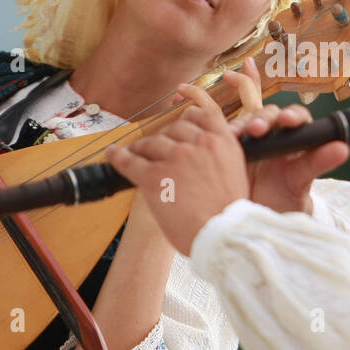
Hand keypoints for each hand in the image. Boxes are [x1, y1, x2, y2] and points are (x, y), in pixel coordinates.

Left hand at [105, 83, 250, 255]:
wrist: (223, 235)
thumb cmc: (228, 212)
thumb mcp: (237, 171)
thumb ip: (219, 154)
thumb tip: (197, 150)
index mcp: (222, 141)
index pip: (201, 114)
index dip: (187, 119)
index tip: (180, 124)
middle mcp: (199, 143)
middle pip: (173, 128)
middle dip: (165, 139)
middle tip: (159, 152)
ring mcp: (176, 158)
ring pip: (151, 142)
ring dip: (142, 149)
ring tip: (136, 155)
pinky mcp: (154, 176)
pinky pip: (129, 160)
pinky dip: (118, 156)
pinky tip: (112, 154)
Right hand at [218, 60, 349, 213]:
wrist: (258, 220)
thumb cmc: (286, 200)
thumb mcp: (301, 183)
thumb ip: (319, 163)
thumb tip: (343, 148)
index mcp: (294, 141)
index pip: (296, 118)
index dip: (292, 115)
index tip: (288, 121)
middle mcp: (273, 136)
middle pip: (269, 117)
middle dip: (262, 120)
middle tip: (257, 130)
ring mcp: (251, 141)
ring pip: (246, 123)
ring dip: (241, 125)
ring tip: (236, 135)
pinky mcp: (230, 149)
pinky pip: (225, 133)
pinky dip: (221, 131)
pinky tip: (218, 137)